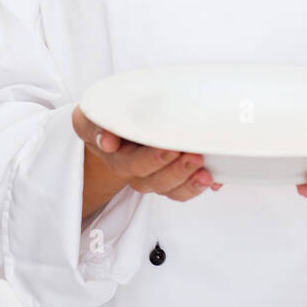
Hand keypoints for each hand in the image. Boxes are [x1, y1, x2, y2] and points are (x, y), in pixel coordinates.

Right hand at [72, 105, 221, 202]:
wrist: (111, 129)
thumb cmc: (105, 120)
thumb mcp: (91, 117)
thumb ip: (95, 127)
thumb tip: (107, 141)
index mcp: (118, 158)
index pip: (134, 165)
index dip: (153, 160)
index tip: (171, 149)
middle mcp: (137, 172)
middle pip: (157, 181)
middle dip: (178, 171)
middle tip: (195, 156)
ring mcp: (156, 176)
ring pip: (173, 189)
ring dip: (191, 182)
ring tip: (207, 173)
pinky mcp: (173, 175)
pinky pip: (186, 188)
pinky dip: (202, 185)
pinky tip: (215, 180)